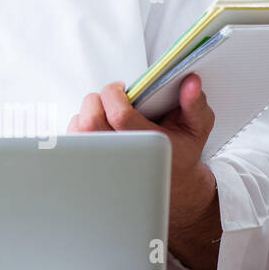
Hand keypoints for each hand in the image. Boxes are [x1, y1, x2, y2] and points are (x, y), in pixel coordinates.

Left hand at [68, 74, 218, 235]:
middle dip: (97, 100)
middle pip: (91, 120)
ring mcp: (101, 165)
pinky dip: (81, 127)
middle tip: (111, 98)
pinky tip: (100, 129)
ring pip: (79, 128)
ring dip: (89, 113)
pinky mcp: (88, 168)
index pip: (119, 115)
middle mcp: (121, 159)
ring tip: (107, 116)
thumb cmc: (181, 153)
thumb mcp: (196, 129)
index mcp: (149, 146)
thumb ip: (195, 104)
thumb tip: (190, 82)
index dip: (114, 93)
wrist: (171, 187)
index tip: (121, 87)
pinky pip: (72, 139)